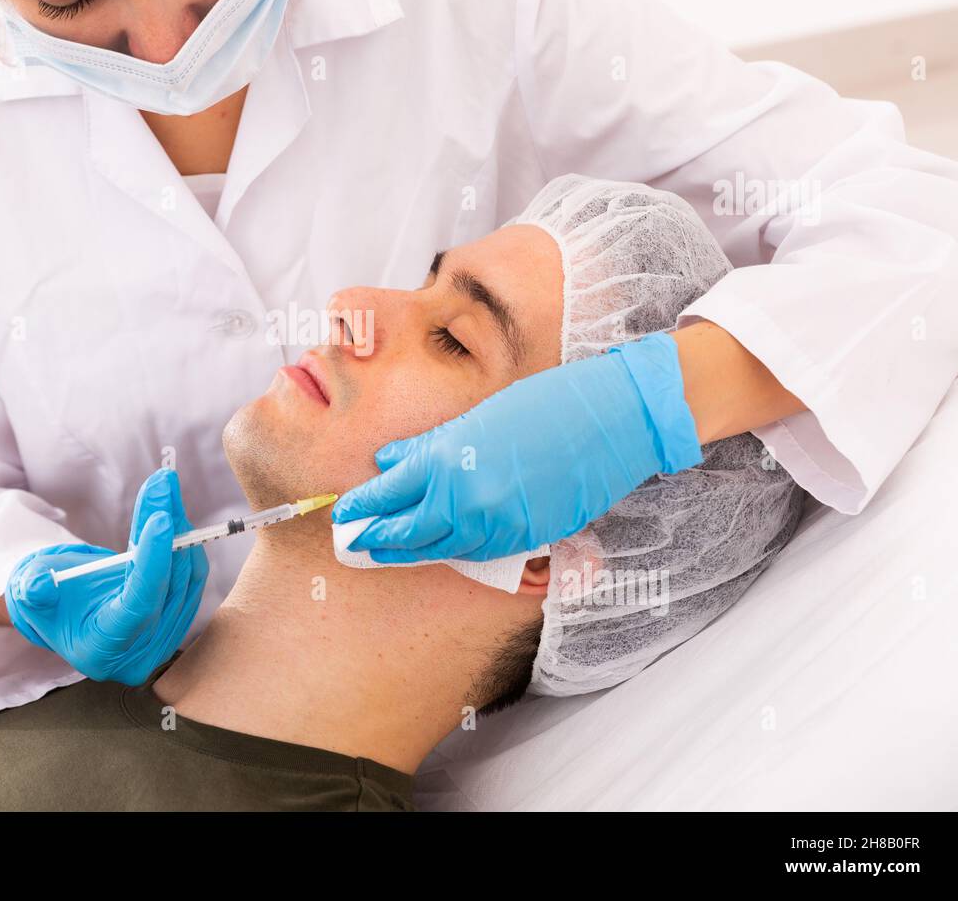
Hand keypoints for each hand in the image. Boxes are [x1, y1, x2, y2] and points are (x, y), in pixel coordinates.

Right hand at [4, 468, 208, 684]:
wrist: (65, 609)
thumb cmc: (45, 598)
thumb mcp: (30, 591)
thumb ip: (34, 589)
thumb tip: (40, 584)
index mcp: (100, 650)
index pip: (138, 606)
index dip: (152, 562)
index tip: (161, 518)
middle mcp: (138, 653)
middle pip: (167, 586)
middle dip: (167, 530)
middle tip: (163, 484)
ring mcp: (163, 638)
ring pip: (187, 576)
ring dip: (179, 527)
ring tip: (165, 488)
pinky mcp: (178, 619)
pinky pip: (192, 576)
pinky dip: (183, 540)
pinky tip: (170, 511)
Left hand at [332, 331, 701, 561]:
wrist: (614, 420)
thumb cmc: (547, 404)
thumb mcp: (478, 416)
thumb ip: (429, 446)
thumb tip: (389, 461)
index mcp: (449, 461)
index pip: (390, 494)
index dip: (363, 507)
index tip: (343, 514)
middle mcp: (466, 500)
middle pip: (407, 531)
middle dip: (375, 538)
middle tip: (350, 543)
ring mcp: (497, 524)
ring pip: (439, 548)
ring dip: (407, 550)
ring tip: (382, 552)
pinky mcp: (525, 538)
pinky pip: (475, 552)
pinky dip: (449, 551)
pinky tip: (435, 548)